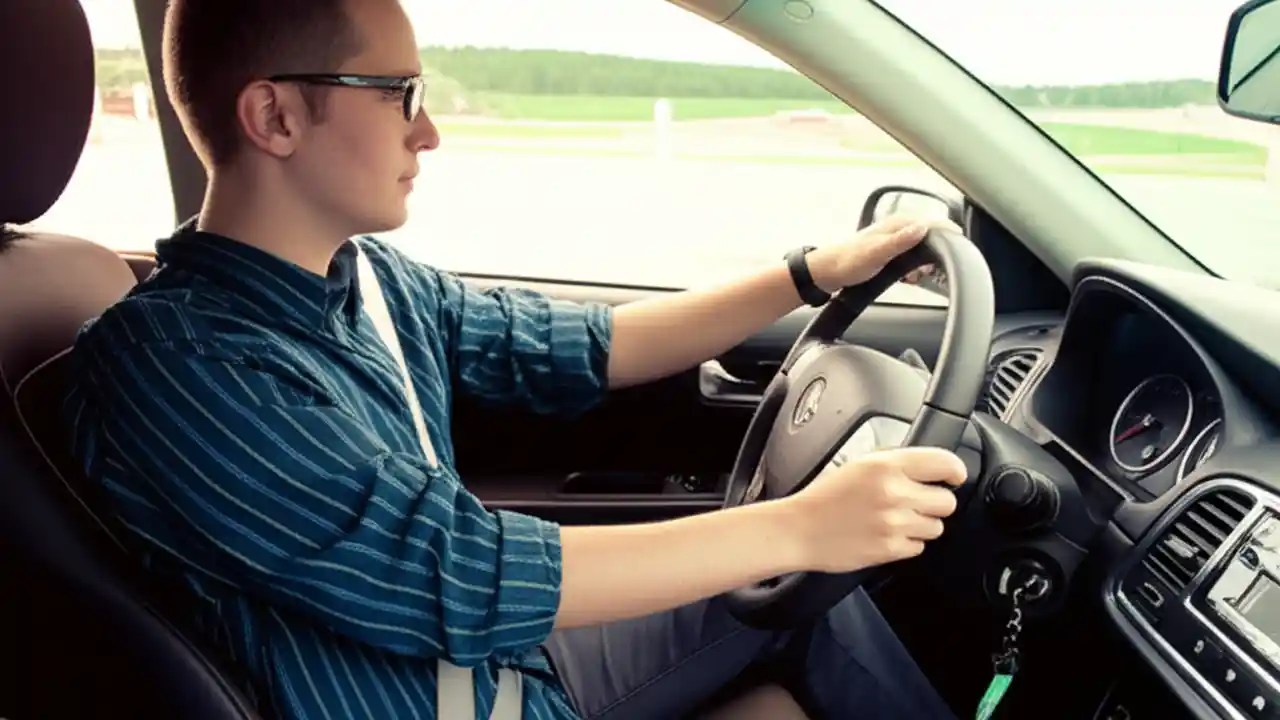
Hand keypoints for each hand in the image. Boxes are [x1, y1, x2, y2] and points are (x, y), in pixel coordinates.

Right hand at [781, 447, 967, 572]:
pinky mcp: (890, 549)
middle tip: (915, 502)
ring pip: (936, 527)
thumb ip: (895, 464)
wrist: (799, 529)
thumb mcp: (859, 464)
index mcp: (886, 466)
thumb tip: (929, 468)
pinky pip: (919, 547)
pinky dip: (907, 543)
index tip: (953, 477)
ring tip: (896, 520)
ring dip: (922, 524)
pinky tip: (886, 534)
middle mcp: (894, 493)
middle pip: (947, 501)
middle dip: (934, 502)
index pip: (945, 463)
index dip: (954, 471)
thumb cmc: (824, 497)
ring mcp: (894, 524)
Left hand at [805, 215, 960, 292]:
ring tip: (915, 277)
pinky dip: (915, 270)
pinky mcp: (893, 252)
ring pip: (924, 250)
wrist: (828, 272)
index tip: (961, 249)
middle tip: (930, 271)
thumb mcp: (877, 253)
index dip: (951, 235)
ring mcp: (897, 240)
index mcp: (900, 223)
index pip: (936, 223)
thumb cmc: (848, 262)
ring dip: (925, 265)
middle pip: (933, 237)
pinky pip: (914, 259)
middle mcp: (900, 228)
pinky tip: (909, 278)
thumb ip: (900, 240)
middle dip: (937, 255)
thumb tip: (923, 227)